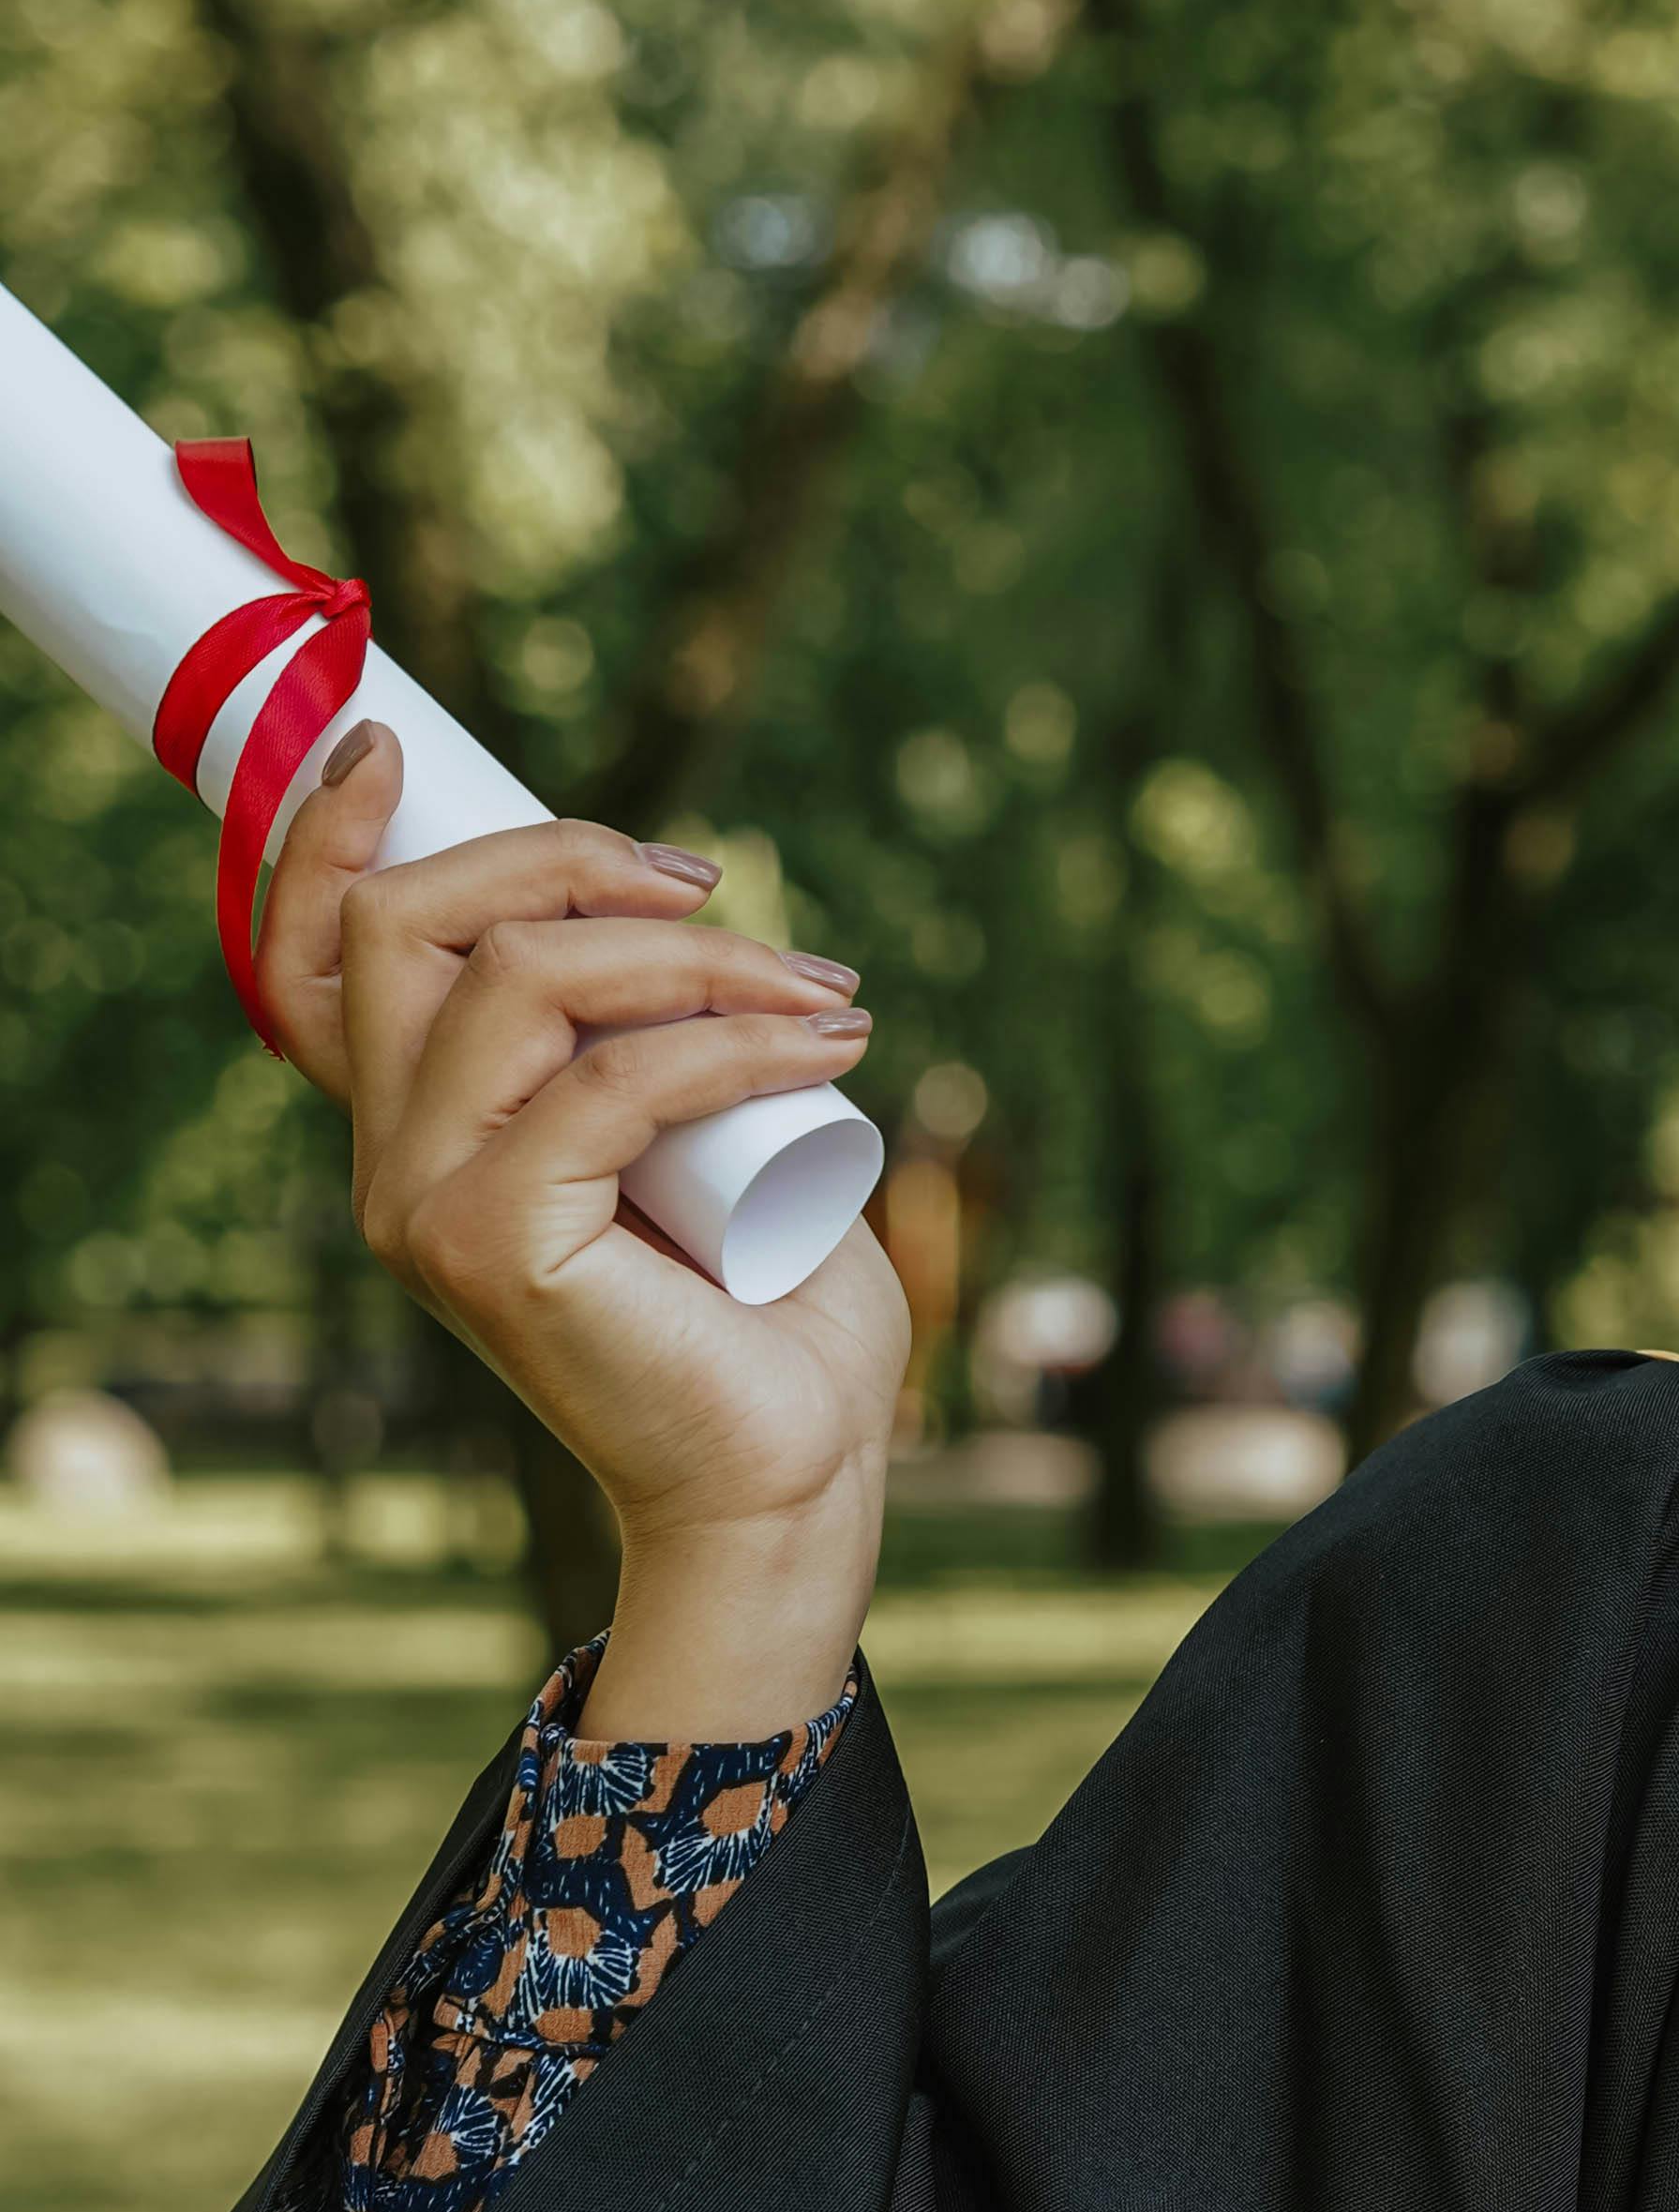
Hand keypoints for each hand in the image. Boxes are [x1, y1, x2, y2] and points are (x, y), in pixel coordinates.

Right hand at [263, 724, 907, 1727]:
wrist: (795, 1466)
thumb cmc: (767, 1307)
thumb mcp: (696, 1128)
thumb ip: (648, 1035)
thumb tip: (679, 900)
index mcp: (418, 1125)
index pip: (313, 960)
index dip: (322, 837)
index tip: (396, 745)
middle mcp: (392, 1160)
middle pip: (410, 924)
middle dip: (566, 856)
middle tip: (716, 884)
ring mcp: (429, 1206)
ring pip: (520, 981)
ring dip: (692, 953)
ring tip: (822, 988)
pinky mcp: (496, 1249)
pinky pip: (614, 1085)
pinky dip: (736, 1043)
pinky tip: (833, 1044)